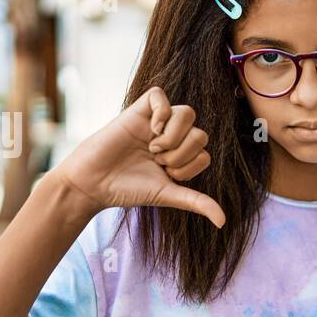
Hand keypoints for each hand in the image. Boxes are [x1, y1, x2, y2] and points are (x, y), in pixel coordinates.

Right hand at [55, 86, 224, 225]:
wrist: (93, 183)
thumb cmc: (127, 189)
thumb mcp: (168, 195)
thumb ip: (196, 202)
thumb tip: (223, 221)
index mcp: (179, 155)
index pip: (204, 153)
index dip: (189, 166)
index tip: (166, 174)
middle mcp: (170, 136)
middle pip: (201, 133)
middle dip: (182, 154)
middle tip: (158, 161)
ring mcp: (155, 122)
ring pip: (187, 113)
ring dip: (174, 136)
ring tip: (153, 148)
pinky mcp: (137, 110)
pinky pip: (160, 95)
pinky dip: (161, 112)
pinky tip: (149, 129)